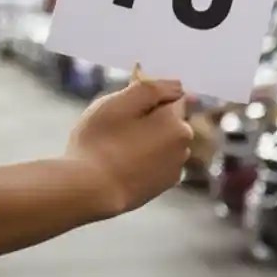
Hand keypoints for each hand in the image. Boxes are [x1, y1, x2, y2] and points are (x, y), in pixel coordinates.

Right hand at [65, 76, 192, 218]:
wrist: (91, 191)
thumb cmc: (100, 143)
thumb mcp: (118, 103)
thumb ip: (151, 89)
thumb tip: (176, 85)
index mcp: (177, 123)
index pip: (172, 97)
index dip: (149, 97)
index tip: (126, 104)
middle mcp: (184, 145)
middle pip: (168, 120)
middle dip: (148, 119)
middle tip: (116, 128)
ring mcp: (176, 168)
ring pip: (162, 142)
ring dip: (147, 140)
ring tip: (116, 149)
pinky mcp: (164, 185)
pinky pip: (157, 162)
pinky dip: (145, 160)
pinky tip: (123, 165)